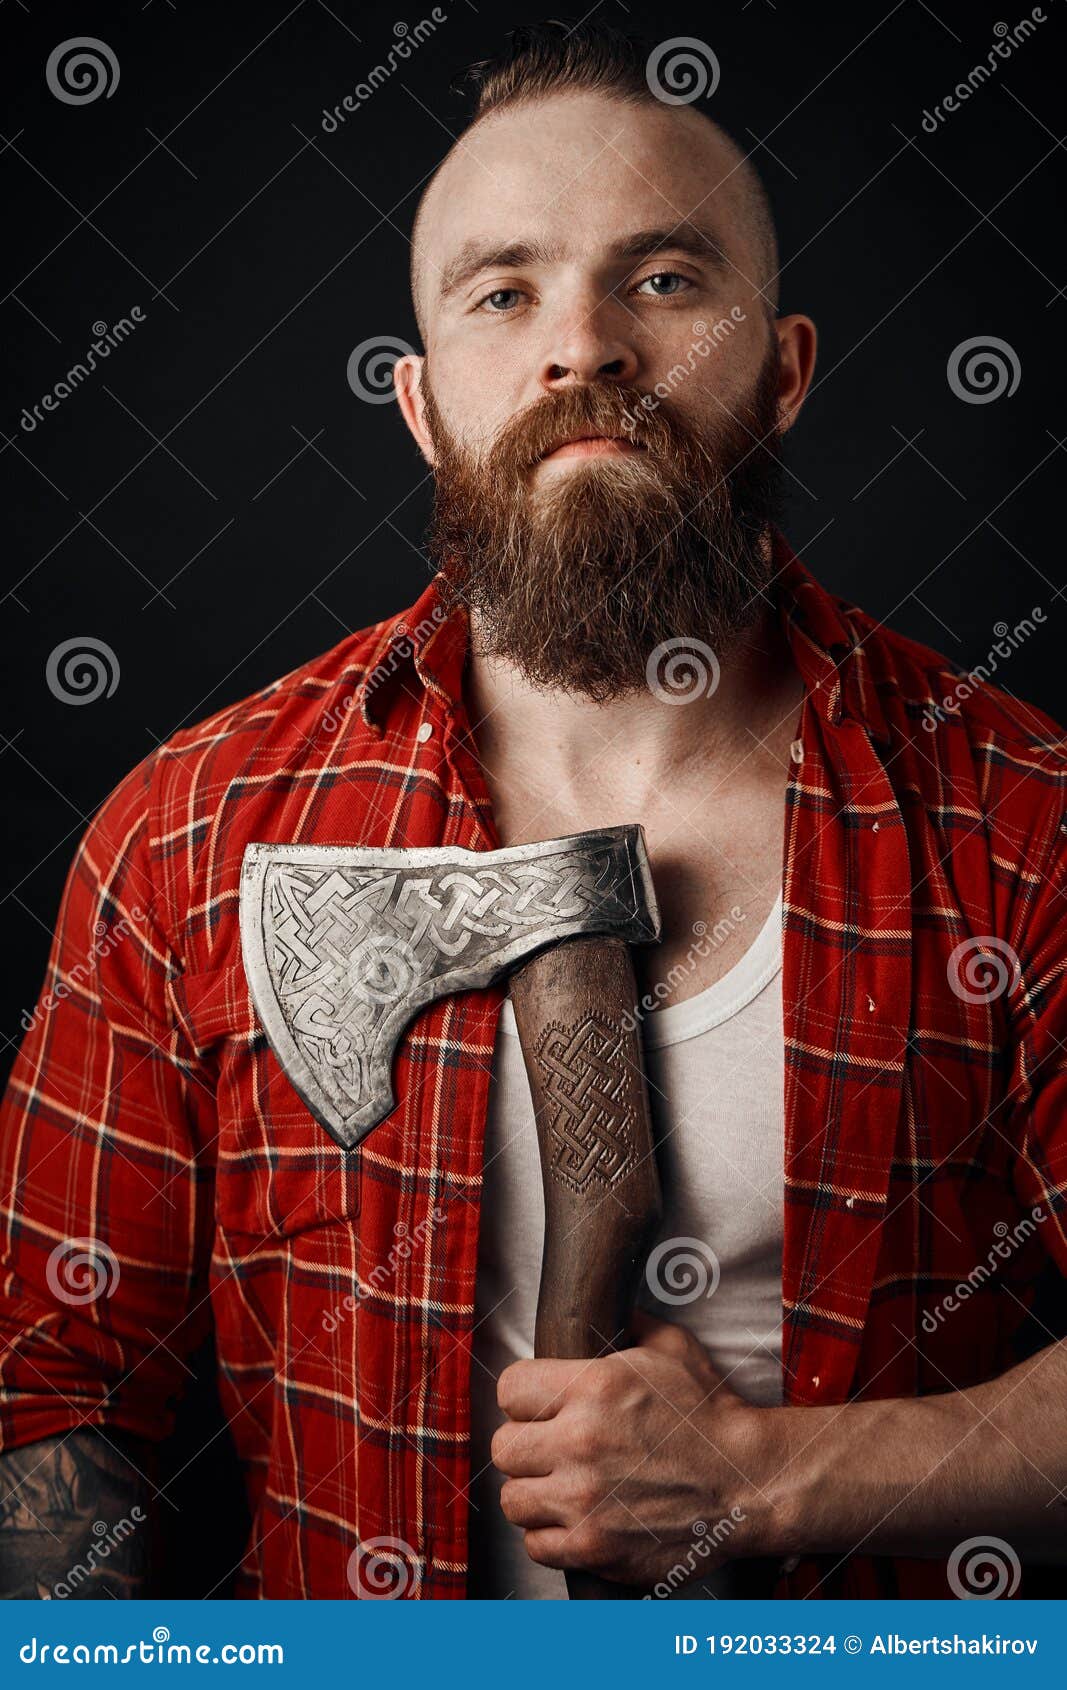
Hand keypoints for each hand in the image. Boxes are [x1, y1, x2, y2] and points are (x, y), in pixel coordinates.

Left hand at [490, 1311, 777, 1587]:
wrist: (749, 1482)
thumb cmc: (711, 1414)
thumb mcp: (672, 1347)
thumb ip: (627, 1323)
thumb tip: (602, 1301)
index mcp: (593, 1387)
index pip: (509, 1388)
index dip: (524, 1398)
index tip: (540, 1407)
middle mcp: (580, 1442)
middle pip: (503, 1447)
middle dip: (525, 1446)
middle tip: (552, 1449)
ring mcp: (584, 1500)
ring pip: (513, 1499)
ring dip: (535, 1493)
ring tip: (563, 1486)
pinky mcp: (594, 1548)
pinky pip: (536, 1545)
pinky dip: (551, 1536)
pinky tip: (577, 1520)